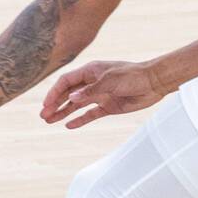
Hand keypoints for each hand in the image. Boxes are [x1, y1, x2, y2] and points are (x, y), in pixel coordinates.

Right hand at [41, 59, 172, 128]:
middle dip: (55, 104)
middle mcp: (92, 83)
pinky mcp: (108, 106)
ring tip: (49, 121)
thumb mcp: (110, 81)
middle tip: (43, 116)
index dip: (54, 93)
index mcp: (90, 71)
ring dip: (63, 112)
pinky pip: (90, 114)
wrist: (154, 82)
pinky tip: (69, 125)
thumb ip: (90, 91)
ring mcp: (99, 95)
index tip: (46, 105)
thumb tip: (71, 97)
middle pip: (68, 94)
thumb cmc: (133, 75)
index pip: (66, 82)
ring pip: (76, 105)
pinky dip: (80, 119)